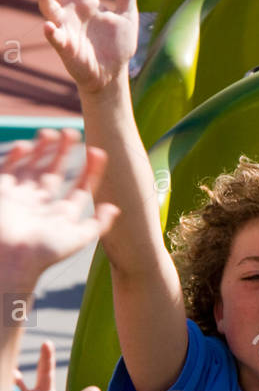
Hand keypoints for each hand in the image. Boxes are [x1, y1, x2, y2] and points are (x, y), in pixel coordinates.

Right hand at [0, 133, 117, 292]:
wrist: (11, 258)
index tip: (99, 151)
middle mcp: (42, 205)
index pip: (80, 188)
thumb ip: (99, 224)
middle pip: (55, 173)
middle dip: (63, 152)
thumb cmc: (45, 252)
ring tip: (51, 132)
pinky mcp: (2, 192)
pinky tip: (28, 145)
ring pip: (33, 167)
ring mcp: (21, 197)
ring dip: (42, 149)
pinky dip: (17, 156)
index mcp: (62, 215)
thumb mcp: (78, 238)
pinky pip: (9, 168)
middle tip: (72, 132)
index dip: (91, 170)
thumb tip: (115, 207)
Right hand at [10, 341, 99, 390]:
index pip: (46, 374)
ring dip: (12, 379)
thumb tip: (97, 390)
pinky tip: (3, 385)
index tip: (47, 343)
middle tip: (29, 345)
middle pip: (28, 377)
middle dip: (31, 361)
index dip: (47, 358)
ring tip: (9, 371)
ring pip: (14, 387)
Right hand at [38, 0, 137, 94]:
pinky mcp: (65, 46)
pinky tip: (49, 26)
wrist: (113, 74)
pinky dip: (51, 31)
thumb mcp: (128, 17)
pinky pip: (54, 37)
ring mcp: (66, 27)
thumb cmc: (118, 45)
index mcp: (86, 0)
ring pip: (48, 7)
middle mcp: (72, 11)